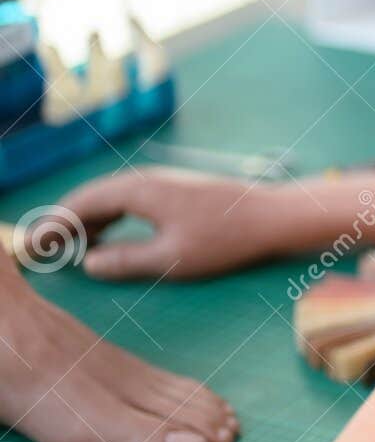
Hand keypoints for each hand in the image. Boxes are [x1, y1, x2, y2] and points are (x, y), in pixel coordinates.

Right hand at [48, 168, 290, 280]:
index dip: (53, 225)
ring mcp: (160, 182)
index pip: (81, 204)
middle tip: (40, 250)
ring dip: (84, 220)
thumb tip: (90, 262)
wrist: (273, 216)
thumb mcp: (171, 259)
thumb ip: (125, 260)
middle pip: (90, 198)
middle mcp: (145, 179)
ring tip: (64, 247)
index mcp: (137, 190)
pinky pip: (127, 201)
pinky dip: (106, 217)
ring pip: (108, 198)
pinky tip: (103, 238)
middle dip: (62, 222)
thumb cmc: (225, 239)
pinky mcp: (174, 190)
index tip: (35, 247)